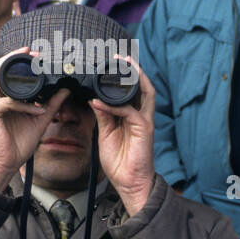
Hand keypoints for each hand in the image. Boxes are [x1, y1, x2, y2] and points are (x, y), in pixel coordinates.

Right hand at [0, 50, 71, 192]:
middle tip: (32, 53)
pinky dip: (25, 105)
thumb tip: (65, 90)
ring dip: (12, 70)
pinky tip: (38, 110)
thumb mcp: (39, 120)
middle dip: (13, 57)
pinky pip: (8, 103)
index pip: (5, 71)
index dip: (18, 59)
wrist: (5, 164)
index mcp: (1, 97)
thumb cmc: (17, 144)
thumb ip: (51, 104)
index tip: (36, 54)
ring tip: (31, 67)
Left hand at [91, 58, 155, 215]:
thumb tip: (94, 98)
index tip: (110, 64)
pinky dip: (115, 106)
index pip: (130, 90)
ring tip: (122, 64)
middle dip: (132, 69)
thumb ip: (103, 115)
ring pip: (145, 91)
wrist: (129, 182)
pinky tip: (102, 102)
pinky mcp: (145, 128)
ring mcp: (145, 120)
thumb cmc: (120, 160)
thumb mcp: (105, 133)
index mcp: (131, 114)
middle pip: (142, 85)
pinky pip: (130, 111)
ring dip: (134, 76)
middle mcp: (141, 114)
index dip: (123, 76)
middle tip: (118, 56)